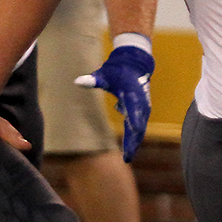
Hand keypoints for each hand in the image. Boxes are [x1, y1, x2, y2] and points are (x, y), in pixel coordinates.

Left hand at [75, 42, 152, 160]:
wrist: (134, 64)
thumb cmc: (117, 69)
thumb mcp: (104, 73)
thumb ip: (93, 79)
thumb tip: (78, 81)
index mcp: (132, 94)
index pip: (134, 113)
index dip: (133, 126)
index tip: (131, 137)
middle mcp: (141, 103)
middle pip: (139, 126)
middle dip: (133, 142)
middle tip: (127, 158)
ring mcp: (144, 107)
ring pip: (140, 128)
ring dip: (135, 142)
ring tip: (128, 156)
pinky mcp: (142, 109)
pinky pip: (139, 125)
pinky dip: (134, 136)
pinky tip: (129, 147)